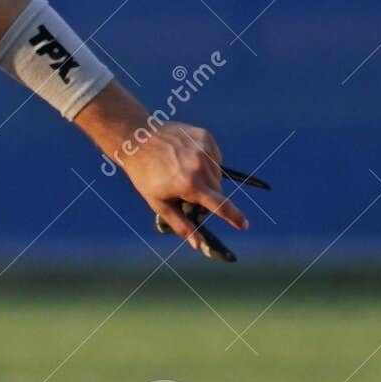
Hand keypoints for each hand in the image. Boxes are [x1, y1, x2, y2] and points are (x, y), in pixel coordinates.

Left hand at [74, 84, 247, 258]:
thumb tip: (197, 244)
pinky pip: (214, 157)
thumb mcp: (158, 203)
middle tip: (187, 192)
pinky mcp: (205, 137)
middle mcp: (200, 167)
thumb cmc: (145, 175)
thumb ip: (180, 224)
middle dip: (208, 196)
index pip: (221, 205)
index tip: (244, 225)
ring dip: (207, 179)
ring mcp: (204, 150)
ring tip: (183, 172)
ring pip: (217, 173)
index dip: (234, 217)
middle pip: (218, 190)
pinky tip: (188, 159)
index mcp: (189, 185)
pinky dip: (206, 162)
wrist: (137, 139)